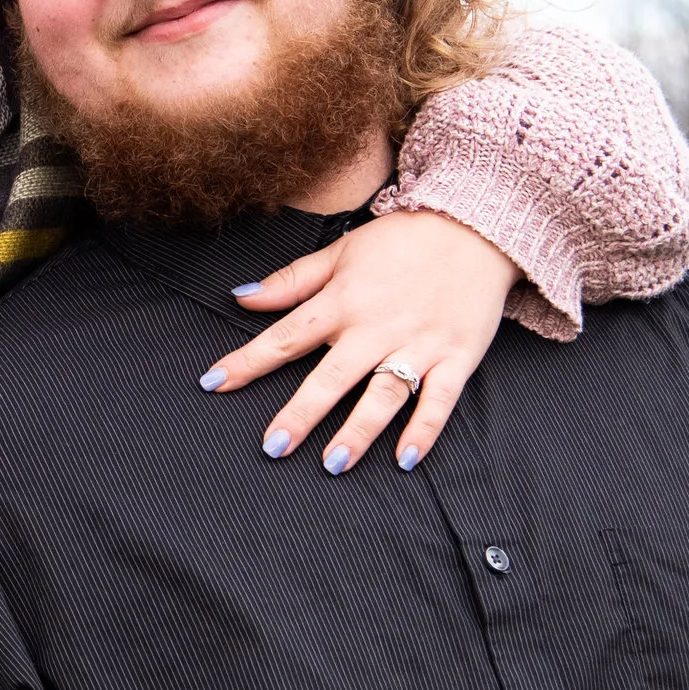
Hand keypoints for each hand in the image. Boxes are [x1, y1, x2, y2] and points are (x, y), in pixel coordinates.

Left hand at [200, 210, 518, 474]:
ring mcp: (419, 344)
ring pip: (383, 394)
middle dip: (301, 413)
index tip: (213, 384)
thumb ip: (291, 281)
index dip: (247, 361)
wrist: (475, 225)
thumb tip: (240, 297)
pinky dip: (424, 430)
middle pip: (331, 376)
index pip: (286, 336)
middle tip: (273, 447)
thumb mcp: (340, 252)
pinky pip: (439, 400)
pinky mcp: (457, 356)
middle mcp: (377, 327)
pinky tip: (405, 460)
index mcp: (343, 300)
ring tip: (333, 464)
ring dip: (358, 431)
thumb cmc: (401, 241)